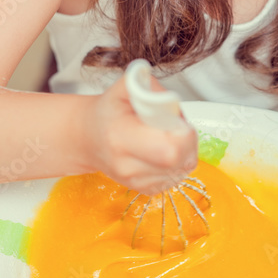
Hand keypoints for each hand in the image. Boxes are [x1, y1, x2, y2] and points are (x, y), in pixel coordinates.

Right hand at [81, 72, 198, 193]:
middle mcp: (126, 165)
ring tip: (165, 136)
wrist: (90, 138)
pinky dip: (177, 163)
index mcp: (120, 136)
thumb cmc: (110, 111)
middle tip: (175, 127)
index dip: (182, 133)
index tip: (175, 120)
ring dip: (184, 151)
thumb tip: (171, 102)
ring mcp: (135, 181)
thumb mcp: (125, 88)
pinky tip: (162, 150)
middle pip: (177, 161)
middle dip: (187, 141)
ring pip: (181, 169)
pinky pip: (176, 176)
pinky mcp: (146, 189)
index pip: (168, 148)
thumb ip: (150, 88)